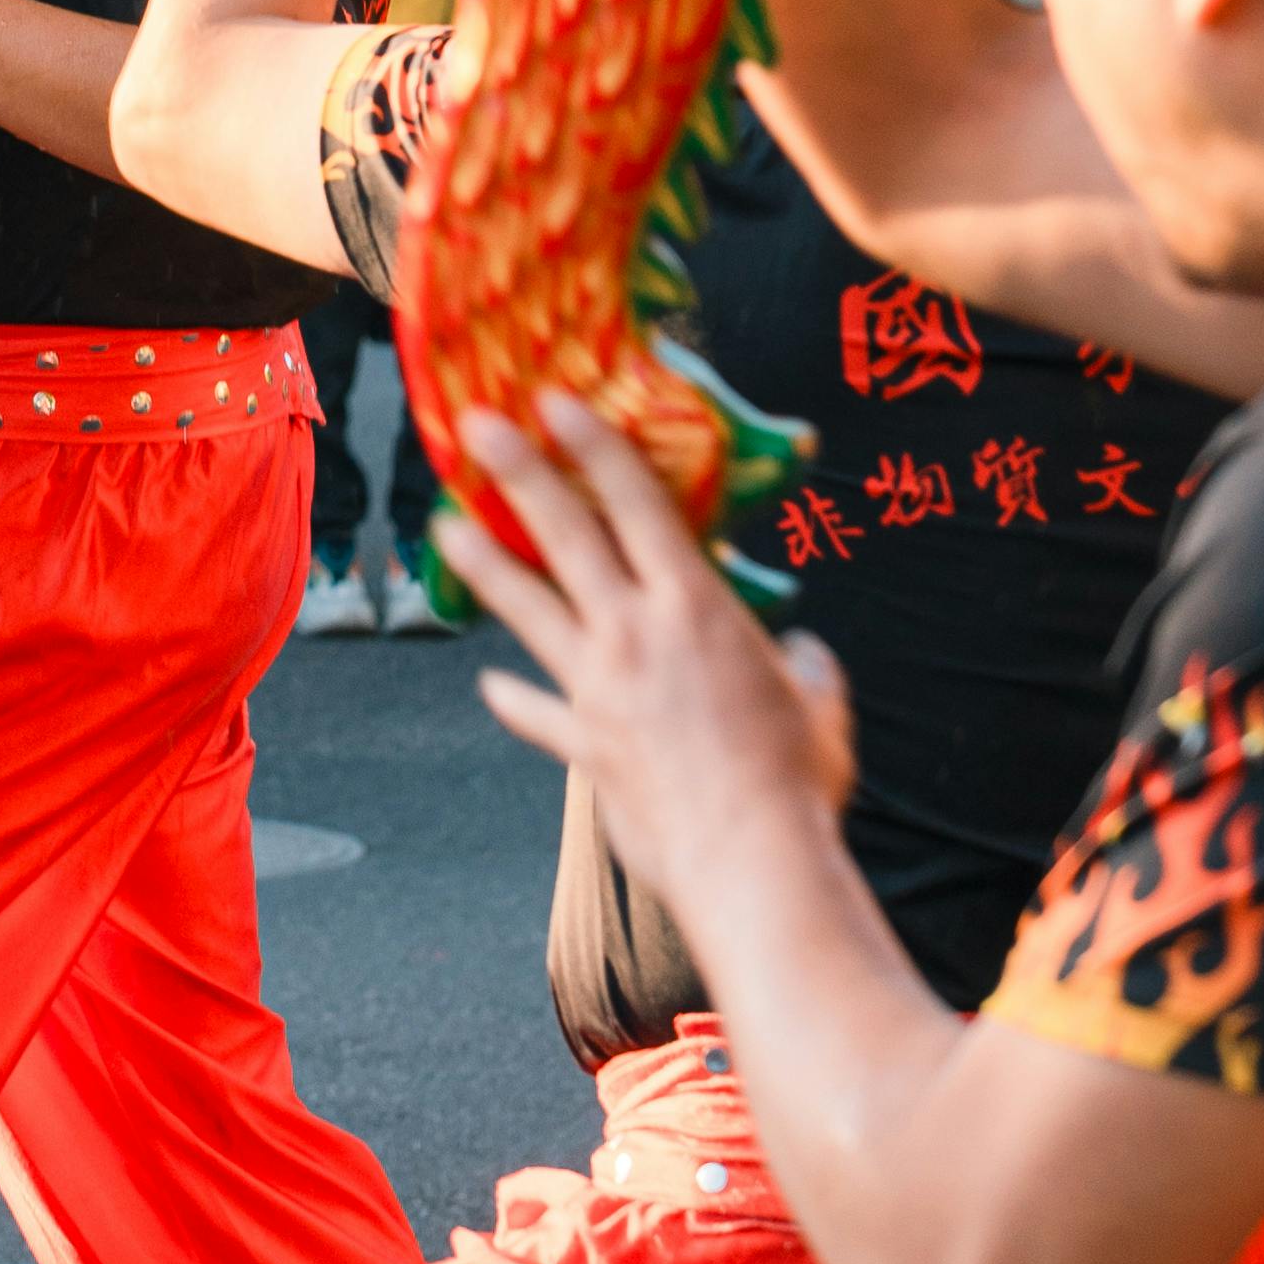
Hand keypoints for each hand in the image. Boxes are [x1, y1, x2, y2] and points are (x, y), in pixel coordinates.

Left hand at [440, 390, 859, 904]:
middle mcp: (634, 633)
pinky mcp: (582, 745)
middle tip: (476, 425)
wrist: (751, 863)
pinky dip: (514, 701)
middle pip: (563, 534)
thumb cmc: (797, 780)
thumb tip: (805, 656)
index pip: (637, 503)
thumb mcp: (820, 705)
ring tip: (442, 526)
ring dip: (482, 563)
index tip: (557, 401)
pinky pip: (536, 714)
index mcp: (695, 606)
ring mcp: (598, 687)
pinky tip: (491, 688)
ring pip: (525, 607)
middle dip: (517, 471)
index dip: (595, 446)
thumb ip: (807, 669)